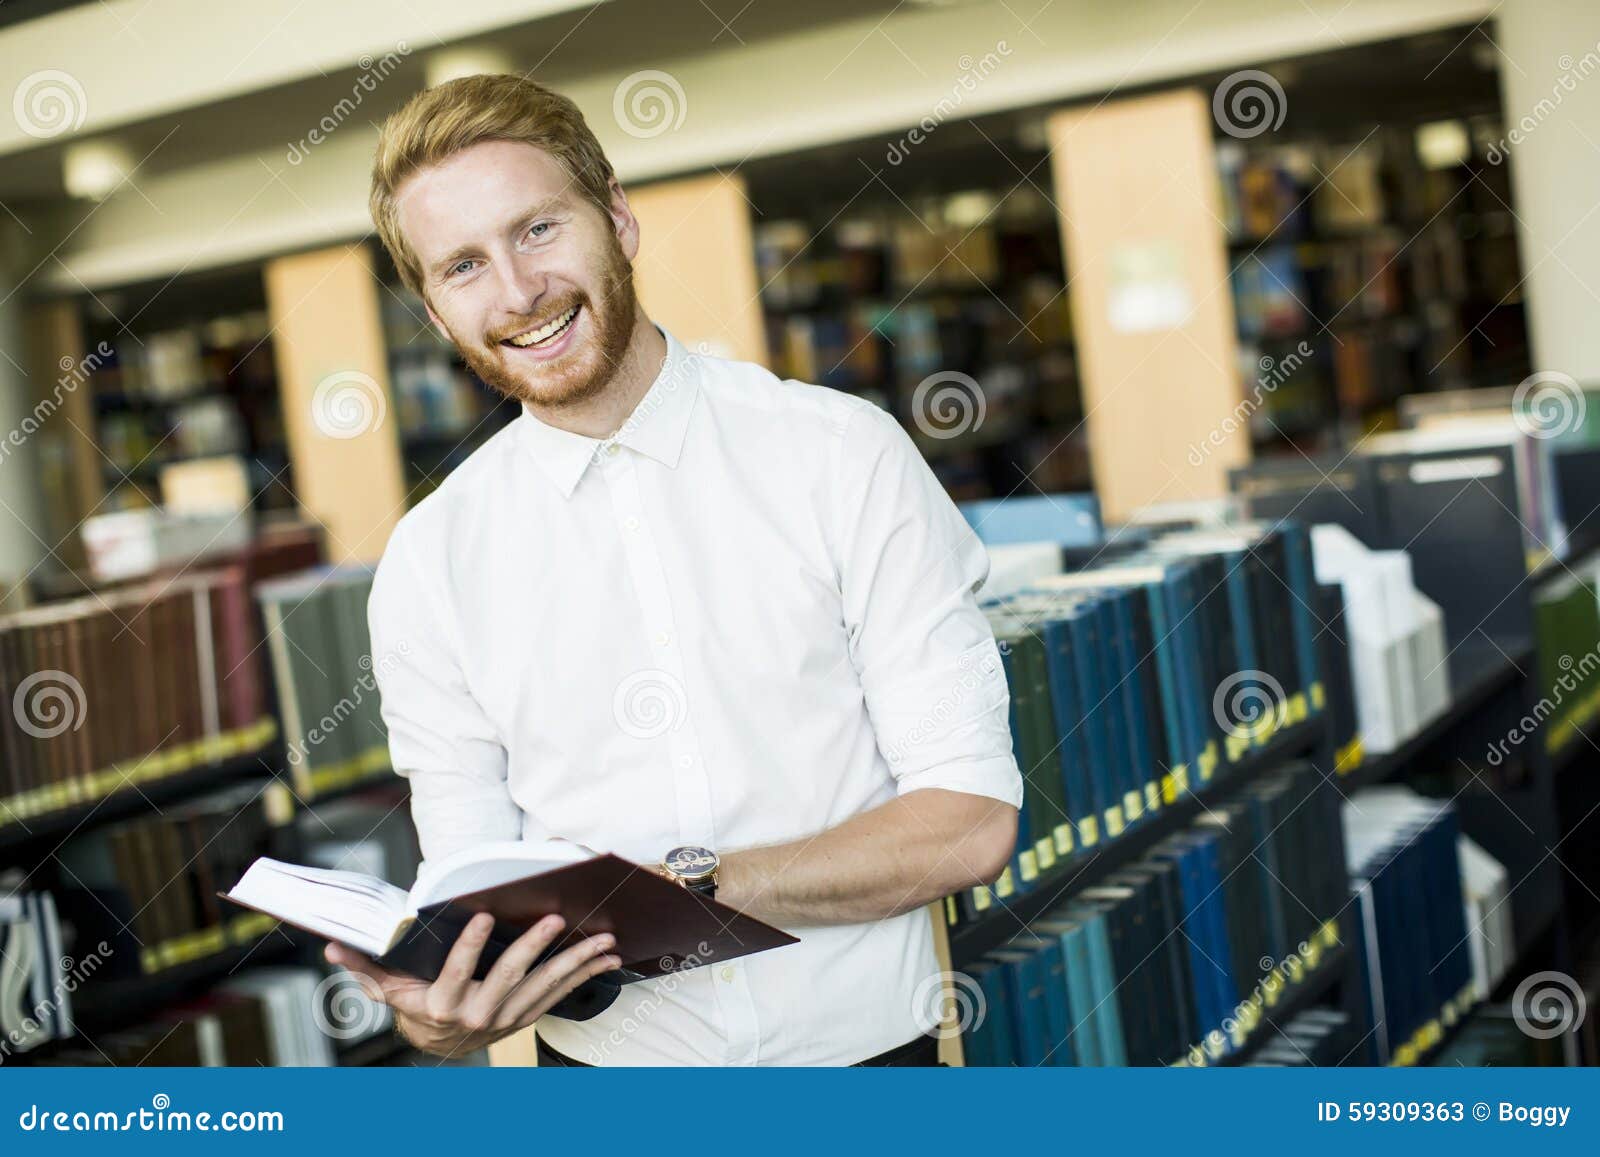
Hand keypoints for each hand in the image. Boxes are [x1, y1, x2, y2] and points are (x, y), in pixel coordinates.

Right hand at [324, 913, 620, 1057]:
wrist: (440, 1043)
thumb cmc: (416, 1006)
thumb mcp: (388, 989)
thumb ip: (364, 966)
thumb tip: (332, 945)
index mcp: (443, 1004)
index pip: (458, 972)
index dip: (470, 946)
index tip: (485, 917)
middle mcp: (479, 1013)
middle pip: (509, 976)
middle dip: (534, 947)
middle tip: (554, 920)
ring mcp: (508, 1016)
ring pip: (544, 985)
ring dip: (575, 961)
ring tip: (601, 939)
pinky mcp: (528, 1014)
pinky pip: (561, 993)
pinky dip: (586, 975)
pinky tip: (608, 957)